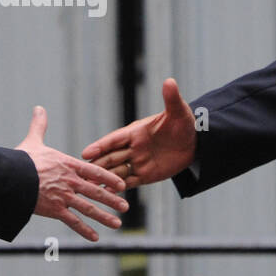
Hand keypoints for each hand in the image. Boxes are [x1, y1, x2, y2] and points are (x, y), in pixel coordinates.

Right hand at [17, 106, 128, 241]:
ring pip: (89, 208)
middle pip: (96, 191)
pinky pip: (73, 222)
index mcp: (67, 164)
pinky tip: (95, 238)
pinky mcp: (54, 209)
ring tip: (117, 224)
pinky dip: (84, 230)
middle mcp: (69, 180)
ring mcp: (63, 196)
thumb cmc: (21, 159)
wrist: (10, 177)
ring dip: (104, 217)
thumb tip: (39, 108)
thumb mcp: (33, 140)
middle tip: (125, 206)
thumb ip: (39, 125)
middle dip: (112, 199)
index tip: (122, 184)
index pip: (94, 171)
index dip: (109, 178)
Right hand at [81, 78, 195, 188]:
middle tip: (80, 173)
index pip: (114, 140)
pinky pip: (130, 182)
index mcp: (136, 132)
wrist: (195, 143)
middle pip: (111, 158)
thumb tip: (169, 81)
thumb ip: (171, 99)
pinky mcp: (146, 175)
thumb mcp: (179, 112)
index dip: (100, 146)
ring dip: (104, 178)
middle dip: (96, 165)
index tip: (86, 153)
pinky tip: (107, 194)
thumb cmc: (184, 124)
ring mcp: (138, 162)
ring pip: (117, 171)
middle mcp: (133, 147)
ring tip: (89, 187)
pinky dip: (119, 188)